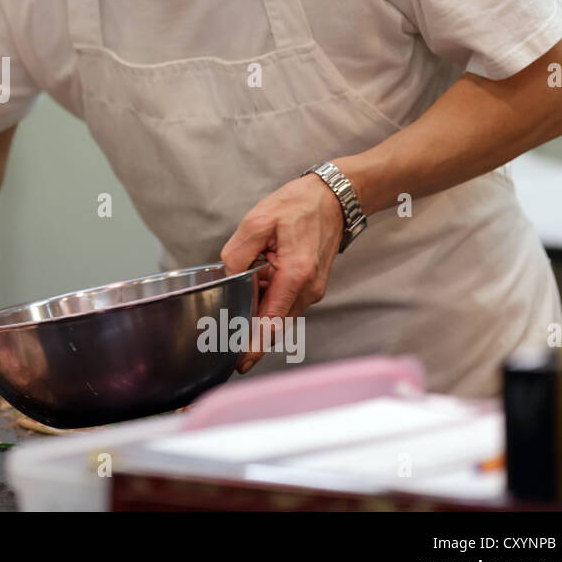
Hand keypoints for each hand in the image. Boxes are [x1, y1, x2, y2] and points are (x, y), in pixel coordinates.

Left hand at [220, 173, 344, 372]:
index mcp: (295, 274)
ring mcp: (312, 290)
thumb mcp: (258, 221)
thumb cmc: (298, 206)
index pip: (271, 320)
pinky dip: (270, 305)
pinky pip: (287, 304)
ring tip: (236, 317)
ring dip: (260, 317)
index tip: (241, 362)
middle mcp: (308, 289)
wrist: (333, 198)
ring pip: (281, 315)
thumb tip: (229, 277)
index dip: (254, 344)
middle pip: (276, 324)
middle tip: (227, 346)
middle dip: (252, 336)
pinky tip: (255, 295)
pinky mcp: (311, 286)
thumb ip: (239, 252)